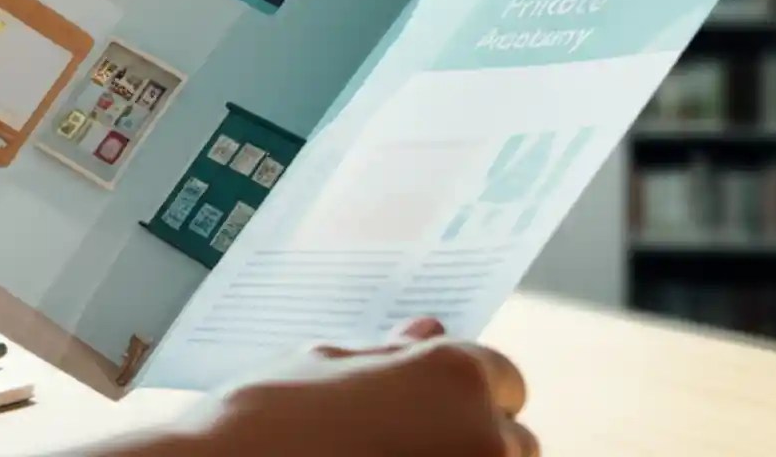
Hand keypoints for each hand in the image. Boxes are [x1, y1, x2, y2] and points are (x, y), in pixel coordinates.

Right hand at [92, 319, 536, 456]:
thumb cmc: (265, 417)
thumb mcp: (324, 366)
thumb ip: (387, 356)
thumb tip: (426, 332)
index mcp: (455, 374)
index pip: (503, 377)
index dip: (464, 388)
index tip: (431, 404)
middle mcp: (482, 435)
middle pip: (511, 436)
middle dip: (469, 433)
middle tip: (402, 438)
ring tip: (384, 456)